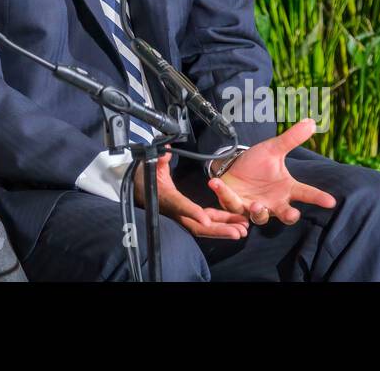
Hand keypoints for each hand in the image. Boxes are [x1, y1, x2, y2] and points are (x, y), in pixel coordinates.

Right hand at [134, 150, 249, 239]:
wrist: (136, 189)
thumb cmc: (143, 178)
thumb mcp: (150, 166)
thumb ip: (160, 158)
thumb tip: (165, 148)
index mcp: (166, 198)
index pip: (180, 206)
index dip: (193, 213)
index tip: (207, 220)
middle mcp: (175, 211)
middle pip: (197, 225)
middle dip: (219, 230)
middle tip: (238, 231)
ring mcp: (182, 215)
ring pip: (204, 226)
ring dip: (223, 228)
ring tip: (243, 229)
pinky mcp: (187, 214)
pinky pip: (205, 220)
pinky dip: (220, 222)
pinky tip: (235, 222)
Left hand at [207, 119, 336, 226]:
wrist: (233, 167)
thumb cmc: (257, 163)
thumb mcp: (273, 149)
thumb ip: (291, 139)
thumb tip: (311, 122)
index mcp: (286, 188)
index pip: (306, 193)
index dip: (318, 197)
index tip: (330, 201)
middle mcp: (273, 202)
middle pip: (286, 214)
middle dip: (289, 216)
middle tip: (292, 214)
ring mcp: (255, 207)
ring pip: (260, 216)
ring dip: (259, 212)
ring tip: (256, 204)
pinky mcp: (236, 206)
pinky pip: (231, 204)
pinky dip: (224, 195)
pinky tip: (216, 183)